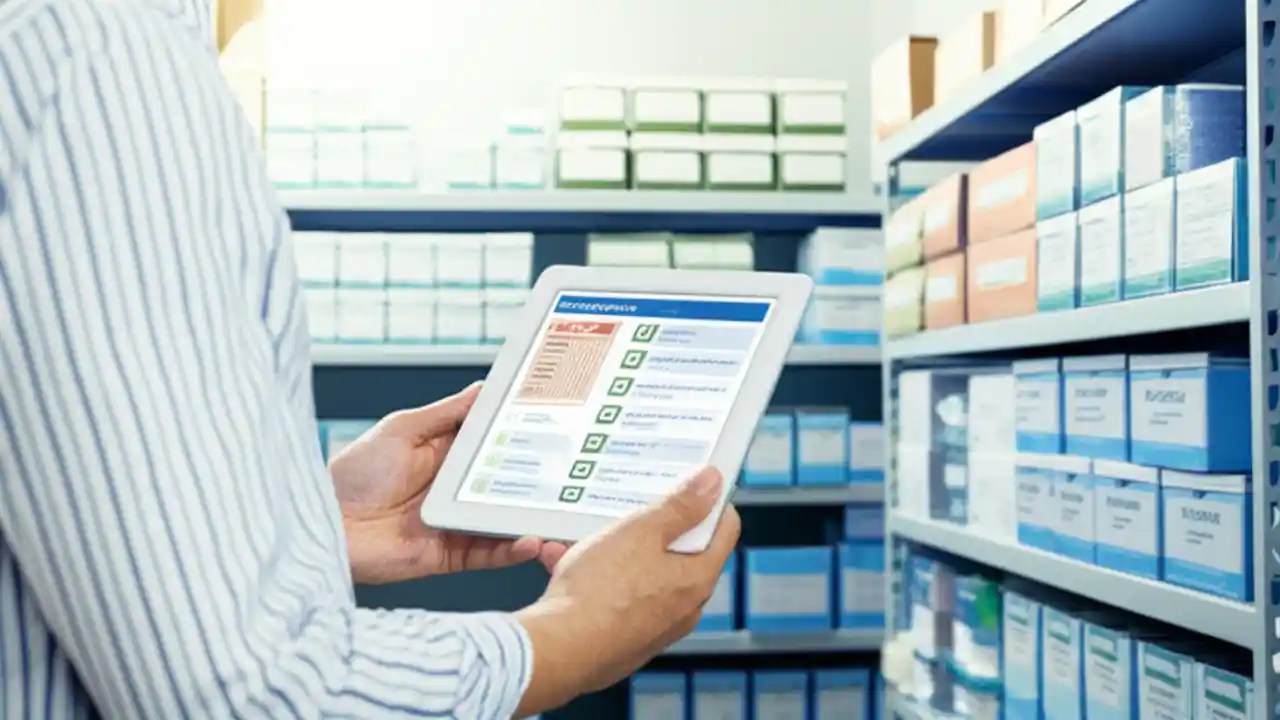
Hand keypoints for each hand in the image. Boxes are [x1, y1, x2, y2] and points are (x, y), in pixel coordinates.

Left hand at [330, 383, 549, 583]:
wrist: (323, 525)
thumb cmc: (353, 473)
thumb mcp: (402, 429)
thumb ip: (446, 413)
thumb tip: (483, 388)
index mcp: (444, 457)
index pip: (492, 447)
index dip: (521, 439)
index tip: (555, 428)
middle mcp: (453, 492)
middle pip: (505, 486)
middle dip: (537, 482)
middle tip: (572, 475)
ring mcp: (454, 524)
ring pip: (503, 522)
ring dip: (531, 520)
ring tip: (560, 516)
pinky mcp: (449, 556)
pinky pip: (488, 554)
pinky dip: (512, 550)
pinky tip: (531, 540)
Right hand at [514, 468, 739, 714]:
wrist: (558, 650)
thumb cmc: (599, 592)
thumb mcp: (639, 531)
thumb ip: (679, 506)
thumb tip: (712, 484)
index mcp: (697, 579)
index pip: (724, 531)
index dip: (711, 503)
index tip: (692, 486)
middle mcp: (684, 609)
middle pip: (684, 555)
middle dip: (658, 528)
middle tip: (635, 510)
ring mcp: (655, 628)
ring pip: (645, 576)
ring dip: (621, 553)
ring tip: (589, 537)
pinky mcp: (626, 641)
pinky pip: (620, 599)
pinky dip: (601, 580)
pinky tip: (569, 565)